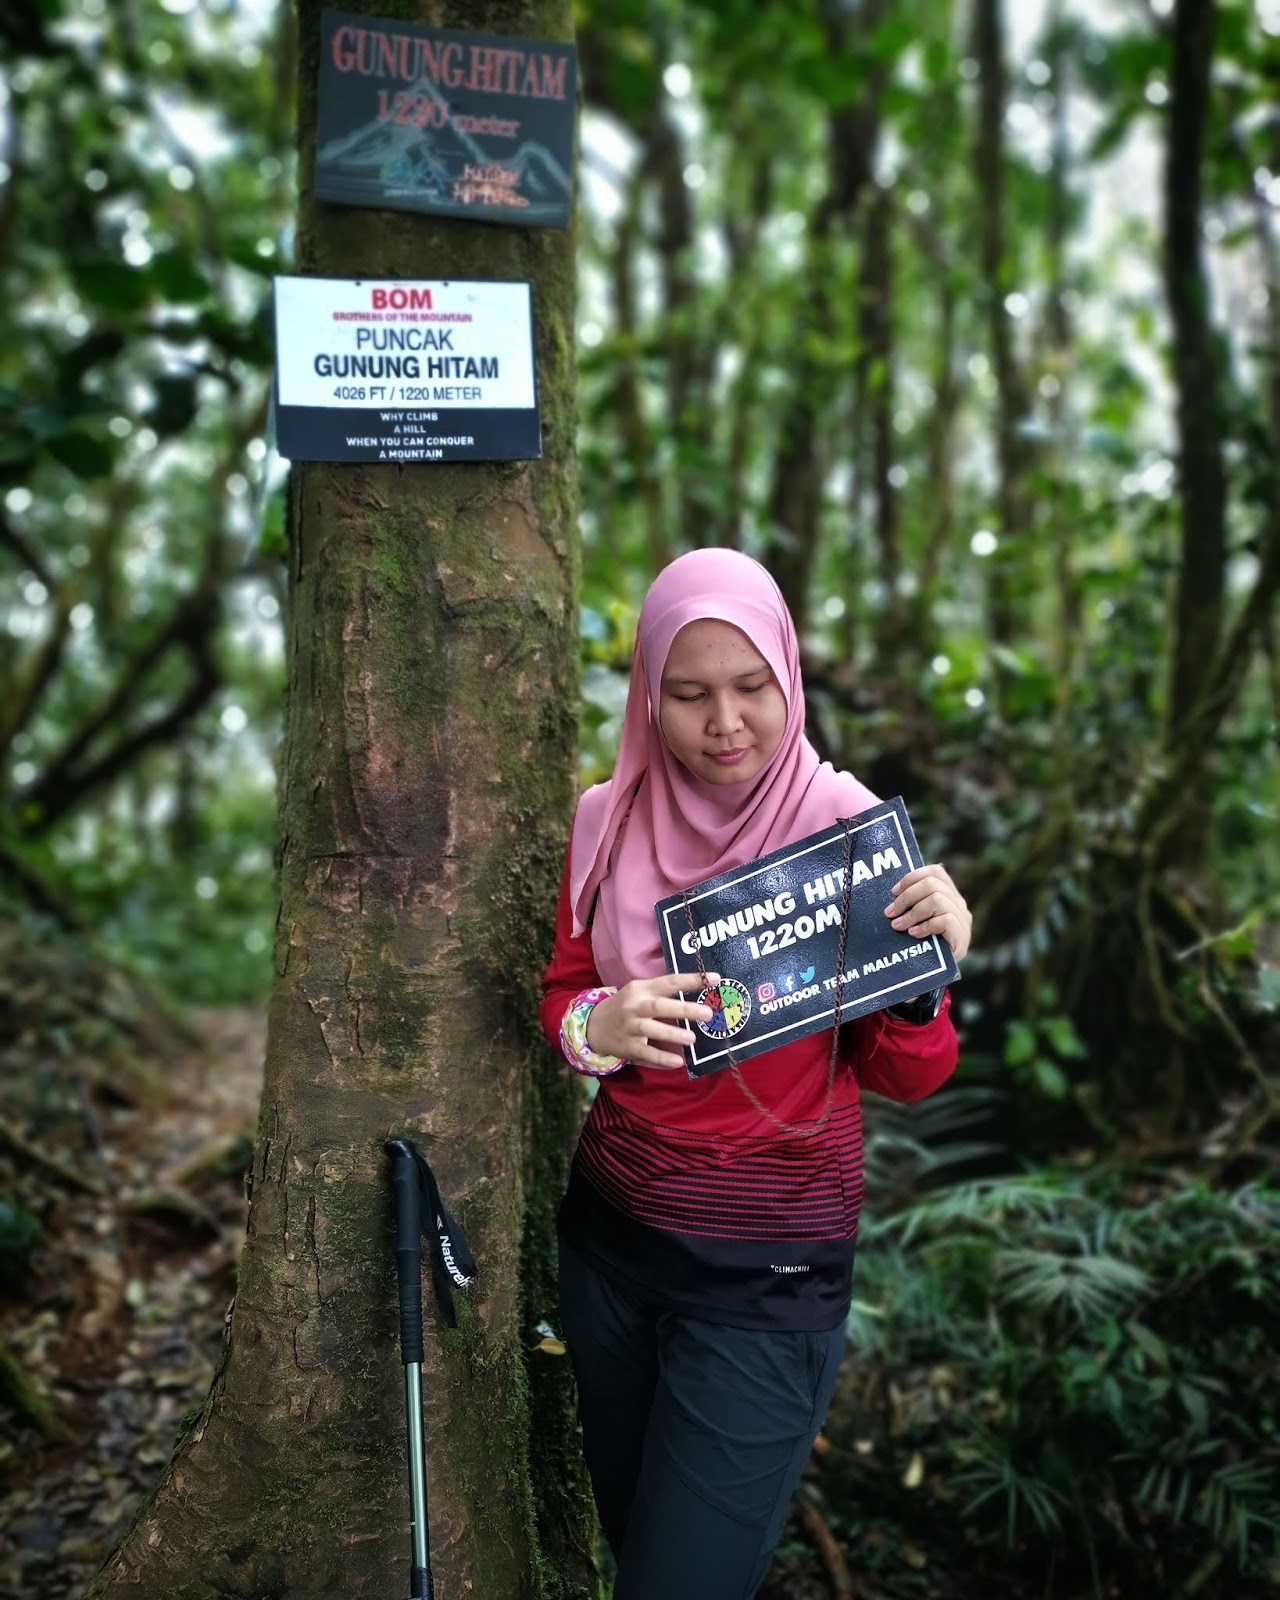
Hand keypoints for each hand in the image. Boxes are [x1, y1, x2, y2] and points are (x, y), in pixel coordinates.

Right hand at [586, 971, 718, 1070]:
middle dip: (684, 1009)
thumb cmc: (627, 1007)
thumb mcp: (640, 992)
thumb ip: (664, 993)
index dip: (691, 980)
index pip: (669, 981)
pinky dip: (661, 1058)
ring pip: (650, 1029)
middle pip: (659, 1006)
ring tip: (692, 1039)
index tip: (716, 979)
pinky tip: (678, 1061)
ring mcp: (629, 1027)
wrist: (594, 1025)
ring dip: (672, 1034)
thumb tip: (701, 993)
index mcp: (642, 989)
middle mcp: (635, 1006)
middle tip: (707, 1013)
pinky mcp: (627, 1046)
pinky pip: (645, 1053)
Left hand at [883, 864, 971, 960]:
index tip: (893, 892)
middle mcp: (959, 904)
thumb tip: (891, 893)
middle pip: (933, 883)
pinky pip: (945, 920)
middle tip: (890, 913)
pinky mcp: (962, 935)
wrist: (938, 973)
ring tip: (899, 926)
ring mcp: (963, 919)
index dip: (912, 878)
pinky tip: (914, 934)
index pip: (936, 872)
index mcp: (949, 894)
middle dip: (906, 897)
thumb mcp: (919, 919)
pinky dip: (925, 926)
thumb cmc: (924, 943)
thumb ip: (913, 904)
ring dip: (913, 912)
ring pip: (938, 900)